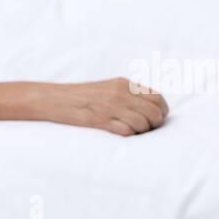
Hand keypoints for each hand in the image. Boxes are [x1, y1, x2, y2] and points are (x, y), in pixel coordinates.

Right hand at [49, 78, 168, 135]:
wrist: (56, 99)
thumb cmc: (83, 96)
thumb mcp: (109, 87)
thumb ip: (129, 93)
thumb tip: (153, 106)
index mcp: (124, 84)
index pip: (157, 98)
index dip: (162, 111)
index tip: (157, 119)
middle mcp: (120, 93)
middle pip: (154, 112)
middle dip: (154, 124)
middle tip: (146, 129)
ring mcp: (111, 107)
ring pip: (143, 123)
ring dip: (141, 131)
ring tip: (132, 131)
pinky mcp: (101, 120)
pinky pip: (127, 131)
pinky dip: (128, 134)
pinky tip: (120, 132)